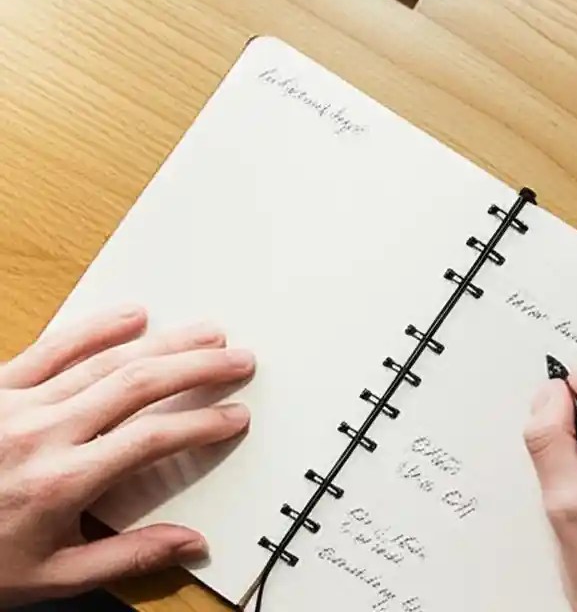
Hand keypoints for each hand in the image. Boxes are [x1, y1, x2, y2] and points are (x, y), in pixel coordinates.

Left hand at [0, 306, 253, 605]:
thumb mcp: (51, 577)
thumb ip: (125, 558)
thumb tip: (188, 544)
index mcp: (62, 483)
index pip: (152, 440)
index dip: (201, 425)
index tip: (233, 417)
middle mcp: (43, 434)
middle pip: (138, 386)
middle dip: (197, 368)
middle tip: (238, 359)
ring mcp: (17, 405)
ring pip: (104, 361)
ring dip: (162, 343)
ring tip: (204, 332)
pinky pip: (51, 348)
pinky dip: (95, 329)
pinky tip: (131, 316)